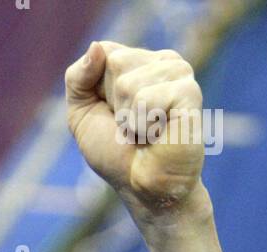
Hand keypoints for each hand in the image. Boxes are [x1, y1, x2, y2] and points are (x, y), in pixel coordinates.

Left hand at [65, 41, 204, 210]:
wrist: (145, 189)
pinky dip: (142, 126)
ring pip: (128, 82)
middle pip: (115, 62)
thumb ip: (78, 78)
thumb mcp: (82, 115)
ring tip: (147, 133)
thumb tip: (96, 47)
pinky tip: (159, 136)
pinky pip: (145, 99)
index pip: (104, 52)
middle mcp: (163, 61)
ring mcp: (180, 73)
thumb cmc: (117, 156)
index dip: (98, 91)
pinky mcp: (189, 91)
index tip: (114, 115)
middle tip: (132, 127)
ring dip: (128, 119)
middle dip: (113, 104)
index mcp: (140, 61)